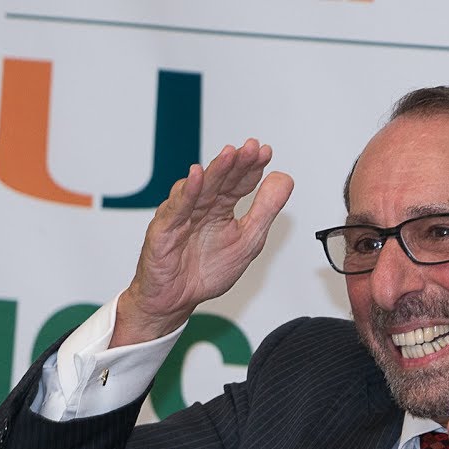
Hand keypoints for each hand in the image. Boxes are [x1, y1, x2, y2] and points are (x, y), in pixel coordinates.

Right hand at [113, 138, 294, 345]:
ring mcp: (182, 215)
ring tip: (230, 155)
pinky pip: (176, 209)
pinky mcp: (164, 230)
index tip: (266, 152)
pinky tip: (197, 178)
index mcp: (221, 208)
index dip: (252, 167)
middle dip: (236, 162)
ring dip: (215, 171)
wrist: (175, 300)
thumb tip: (284, 179)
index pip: (239, 182)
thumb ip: (265, 210)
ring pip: (199, 189)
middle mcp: (201, 207)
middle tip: (251, 148)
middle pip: (221, 180)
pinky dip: (186, 193)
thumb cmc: (206, 272)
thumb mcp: (247, 241)